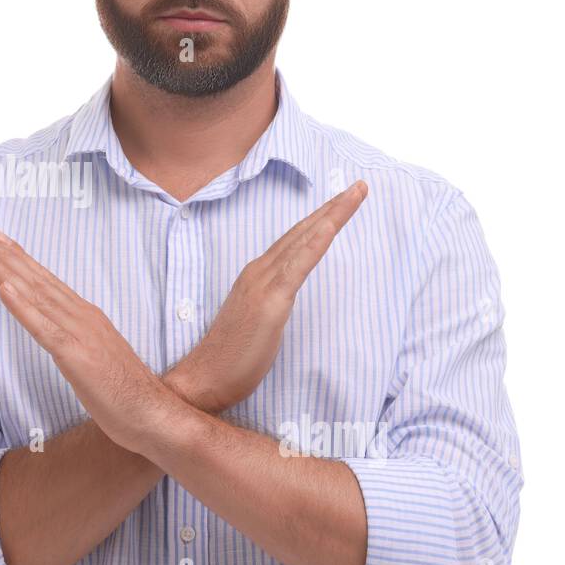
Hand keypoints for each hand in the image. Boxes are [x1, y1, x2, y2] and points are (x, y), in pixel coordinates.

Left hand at [0, 229, 173, 456]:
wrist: (153, 414)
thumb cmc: (126, 393)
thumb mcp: (97, 358)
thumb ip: (79, 341)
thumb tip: (61, 336)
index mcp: (87, 318)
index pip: (48, 283)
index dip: (21, 260)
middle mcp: (83, 317)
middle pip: (38, 281)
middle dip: (6, 257)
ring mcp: (81, 335)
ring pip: (37, 297)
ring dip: (7, 272)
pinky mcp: (77, 357)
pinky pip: (44, 328)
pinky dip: (22, 307)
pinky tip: (4, 290)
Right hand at [171, 180, 367, 412]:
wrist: (204, 378)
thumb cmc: (231, 357)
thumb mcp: (260, 322)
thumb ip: (274, 303)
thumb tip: (289, 299)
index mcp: (257, 275)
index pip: (295, 240)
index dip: (320, 218)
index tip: (343, 201)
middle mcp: (258, 272)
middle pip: (302, 231)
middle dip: (333, 206)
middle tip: (360, 186)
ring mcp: (262, 284)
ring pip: (304, 240)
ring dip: (332, 215)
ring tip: (356, 193)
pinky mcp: (269, 302)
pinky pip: (297, 267)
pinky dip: (315, 243)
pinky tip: (330, 227)